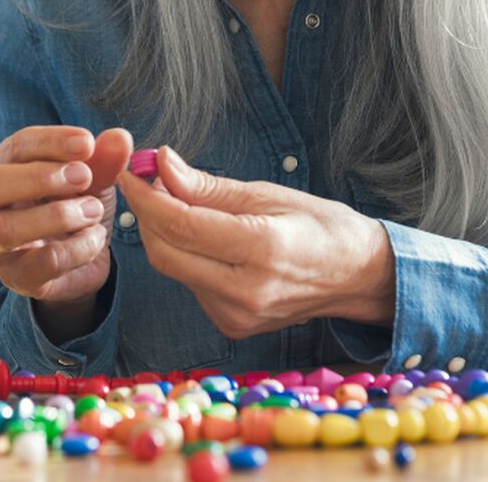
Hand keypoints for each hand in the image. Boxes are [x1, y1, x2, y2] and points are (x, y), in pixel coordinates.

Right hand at [0, 126, 132, 318]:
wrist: (84, 256)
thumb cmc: (76, 202)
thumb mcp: (94, 176)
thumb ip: (104, 158)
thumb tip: (120, 137)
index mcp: (4, 168)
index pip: (16, 147)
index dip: (50, 142)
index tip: (87, 143)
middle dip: (39, 178)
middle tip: (84, 176)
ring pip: (6, 228)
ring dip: (57, 216)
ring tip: (94, 211)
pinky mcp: (18, 276)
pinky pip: (40, 263)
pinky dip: (76, 249)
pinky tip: (97, 238)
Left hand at [119, 146, 395, 339]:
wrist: (358, 276)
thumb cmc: (319, 224)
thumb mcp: (267, 193)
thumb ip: (208, 186)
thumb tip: (161, 162)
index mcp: (261, 249)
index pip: (181, 224)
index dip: (146, 196)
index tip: (129, 171)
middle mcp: (246, 290)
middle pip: (165, 252)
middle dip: (146, 214)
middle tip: (145, 182)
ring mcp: (237, 315)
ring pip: (173, 268)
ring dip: (162, 233)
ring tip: (173, 201)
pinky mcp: (231, 325)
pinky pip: (189, 283)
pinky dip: (182, 254)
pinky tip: (196, 235)